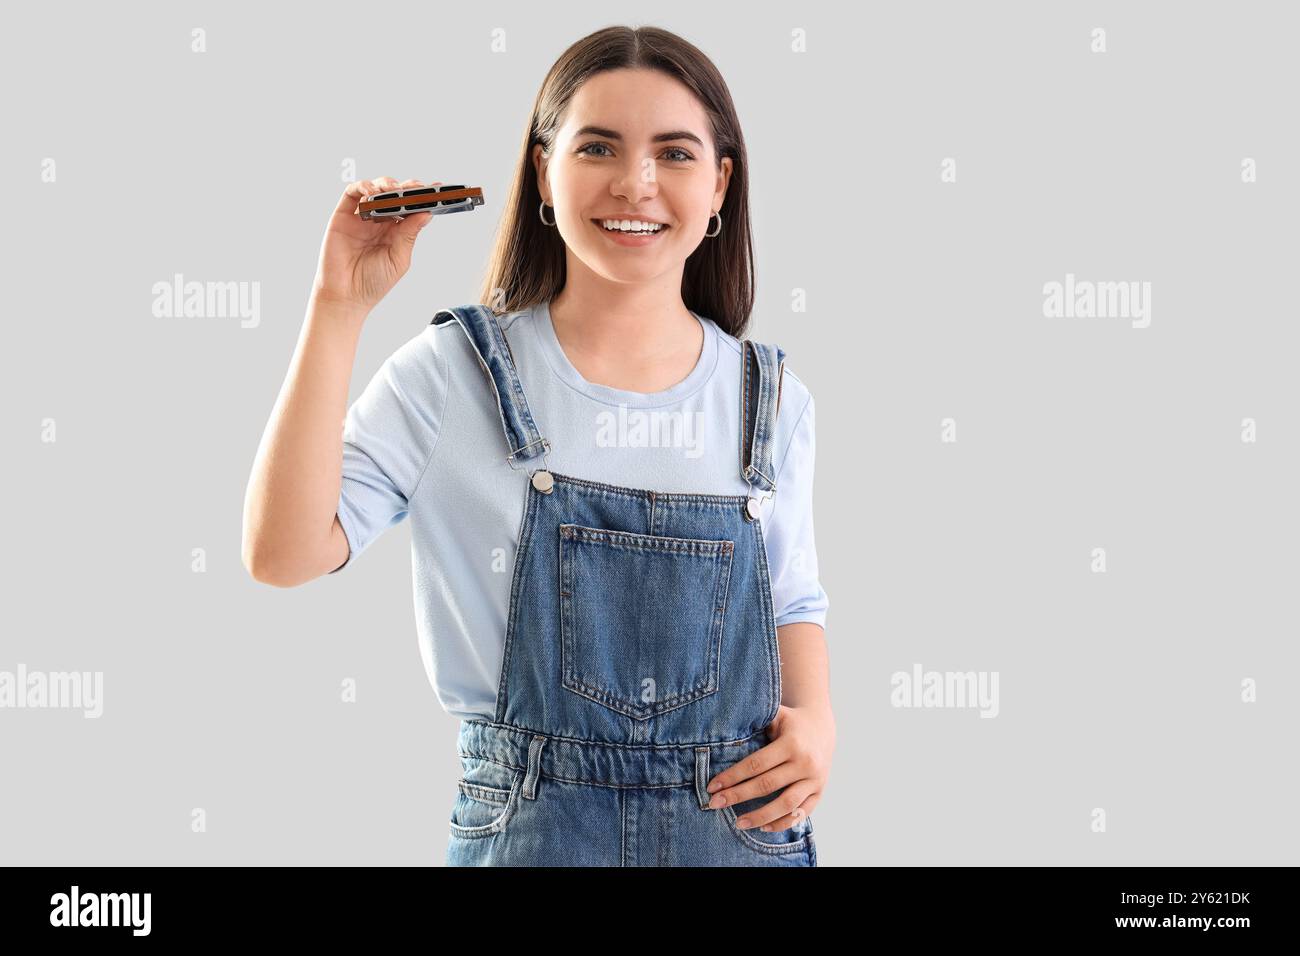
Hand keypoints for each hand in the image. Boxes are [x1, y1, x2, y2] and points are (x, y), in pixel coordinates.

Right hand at [312, 177, 440, 312]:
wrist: (346, 295)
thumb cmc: (373, 282)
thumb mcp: (398, 258)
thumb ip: (409, 234)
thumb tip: (426, 213)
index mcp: (397, 231)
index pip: (411, 208)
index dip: (423, 197)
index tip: (437, 189)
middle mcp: (380, 221)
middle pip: (395, 195)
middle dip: (407, 188)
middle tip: (417, 187)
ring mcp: (362, 216)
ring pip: (376, 189)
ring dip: (386, 184)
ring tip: (394, 189)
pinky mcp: (344, 214)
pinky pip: (353, 193)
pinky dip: (363, 186)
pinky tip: (372, 192)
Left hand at [705, 703, 834, 830]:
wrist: (822, 727)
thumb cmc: (790, 722)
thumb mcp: (775, 715)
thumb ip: (754, 722)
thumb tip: (720, 733)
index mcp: (791, 743)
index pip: (756, 764)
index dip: (733, 776)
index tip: (712, 786)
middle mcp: (805, 763)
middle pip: (767, 785)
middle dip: (738, 796)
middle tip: (714, 804)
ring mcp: (814, 780)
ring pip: (786, 804)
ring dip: (760, 816)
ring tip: (738, 823)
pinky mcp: (819, 792)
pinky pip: (801, 813)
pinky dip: (782, 823)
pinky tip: (764, 828)